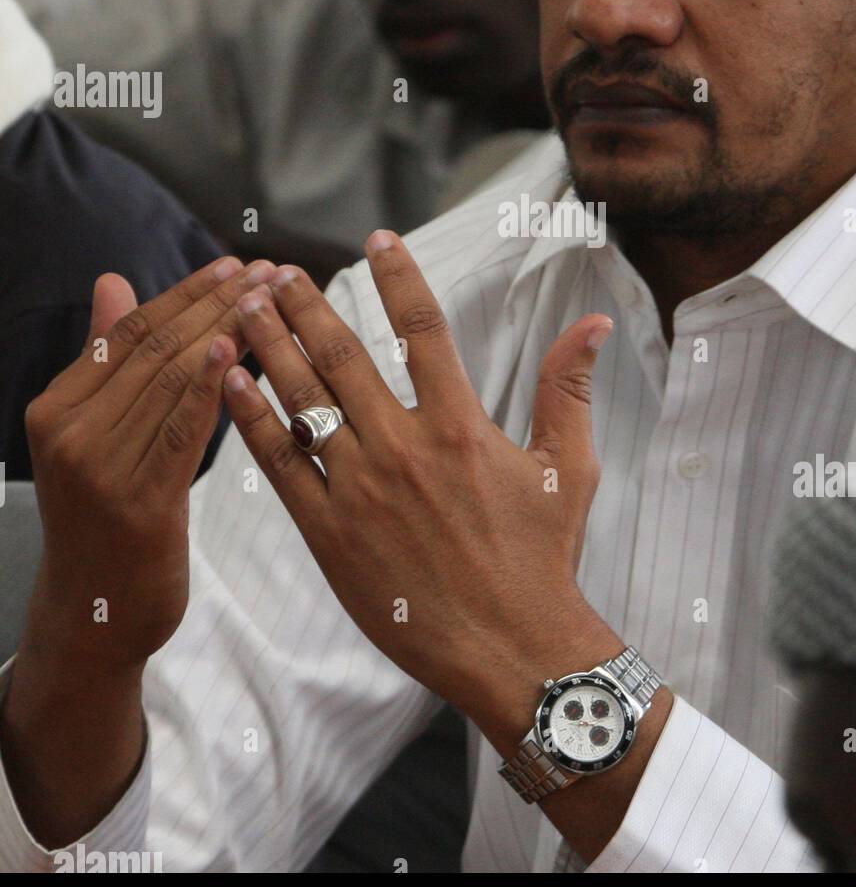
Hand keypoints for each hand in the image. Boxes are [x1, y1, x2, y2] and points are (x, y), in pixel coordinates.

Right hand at [23, 256, 276, 670]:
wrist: (94, 616)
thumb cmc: (106, 517)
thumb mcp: (94, 433)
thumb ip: (106, 360)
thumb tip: (110, 281)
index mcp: (56, 407)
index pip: (128, 332)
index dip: (186, 293)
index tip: (235, 263)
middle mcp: (68, 431)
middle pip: (153, 349)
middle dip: (215, 303)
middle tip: (267, 271)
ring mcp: (97, 468)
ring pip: (171, 381)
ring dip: (226, 331)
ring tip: (270, 298)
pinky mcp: (137, 502)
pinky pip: (180, 430)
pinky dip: (209, 385)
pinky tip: (240, 351)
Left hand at [222, 231, 615, 718]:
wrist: (511, 648)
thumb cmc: (544, 558)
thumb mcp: (569, 468)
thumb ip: (570, 388)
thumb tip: (594, 323)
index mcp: (461, 425)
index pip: (422, 328)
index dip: (397, 276)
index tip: (375, 238)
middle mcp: (404, 448)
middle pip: (343, 355)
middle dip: (305, 304)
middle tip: (277, 269)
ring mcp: (360, 491)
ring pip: (304, 401)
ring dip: (269, 346)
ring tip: (244, 306)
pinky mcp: (329, 534)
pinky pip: (280, 466)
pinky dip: (254, 420)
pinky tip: (231, 382)